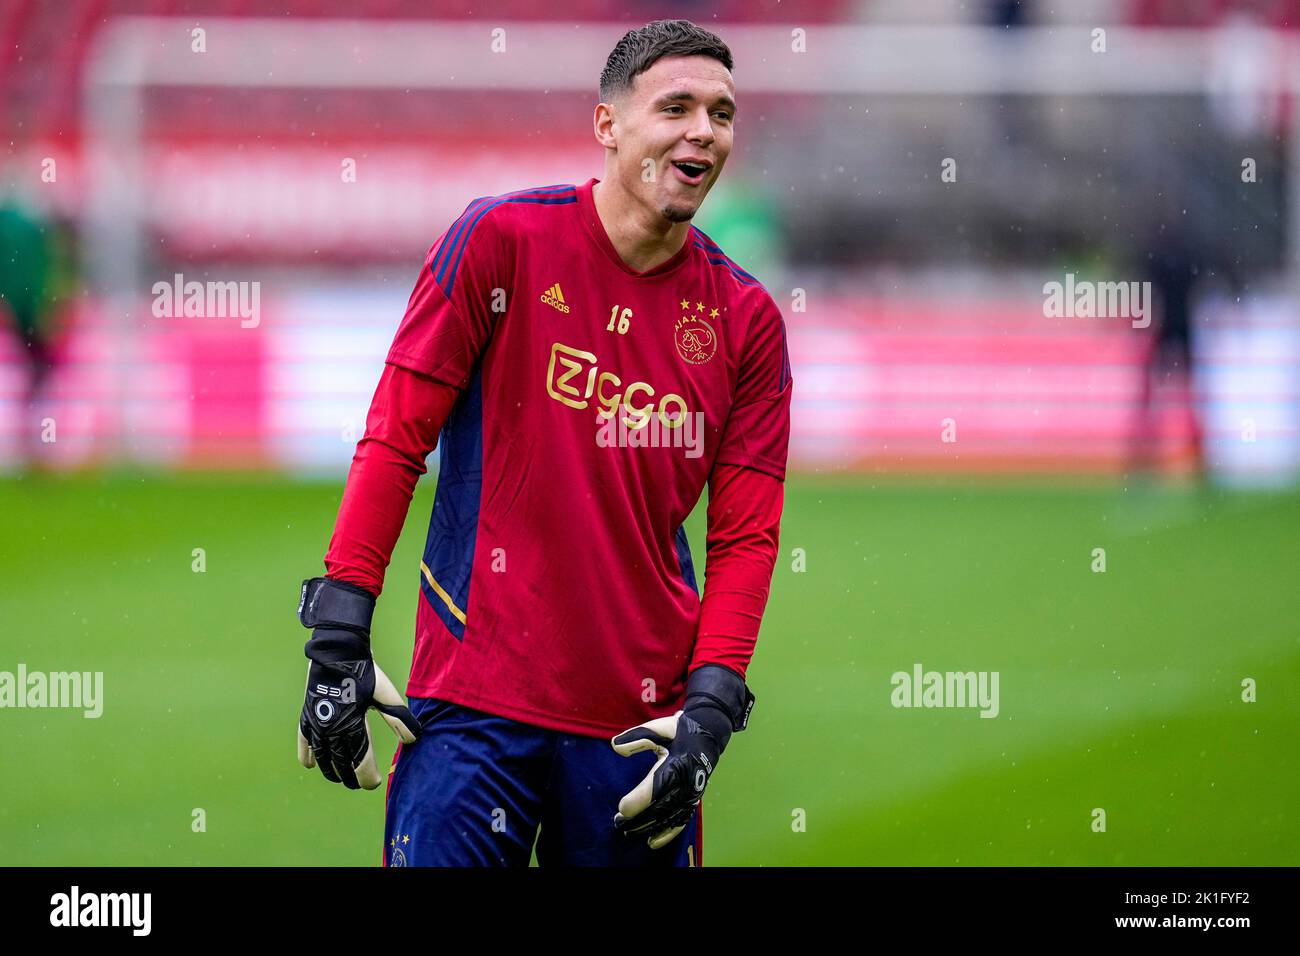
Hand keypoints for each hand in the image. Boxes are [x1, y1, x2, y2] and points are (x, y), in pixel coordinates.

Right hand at [296, 577, 419, 789]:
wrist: (338, 649)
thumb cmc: (365, 671)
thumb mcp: (386, 694)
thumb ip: (399, 718)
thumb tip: (414, 741)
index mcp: (352, 726)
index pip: (360, 763)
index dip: (368, 778)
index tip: (375, 783)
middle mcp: (331, 729)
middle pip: (341, 764)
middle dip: (351, 776)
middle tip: (360, 783)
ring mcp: (317, 723)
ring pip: (322, 757)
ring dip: (331, 770)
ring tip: (340, 777)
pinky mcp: (307, 714)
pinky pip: (304, 741)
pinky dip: (307, 754)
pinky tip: (310, 764)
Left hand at [610, 664, 753, 848]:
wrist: (708, 734)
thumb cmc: (679, 732)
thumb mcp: (658, 728)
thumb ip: (636, 737)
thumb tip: (615, 746)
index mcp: (676, 765)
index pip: (655, 789)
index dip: (638, 801)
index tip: (622, 808)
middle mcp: (686, 783)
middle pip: (659, 808)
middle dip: (638, 819)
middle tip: (618, 822)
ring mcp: (691, 794)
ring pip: (668, 818)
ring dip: (648, 827)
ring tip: (629, 831)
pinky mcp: (694, 800)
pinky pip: (681, 821)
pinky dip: (667, 833)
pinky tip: (652, 841)